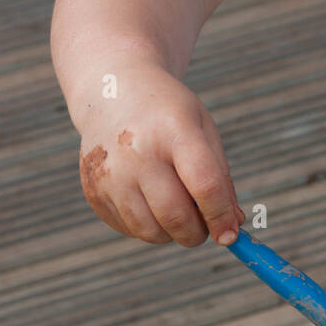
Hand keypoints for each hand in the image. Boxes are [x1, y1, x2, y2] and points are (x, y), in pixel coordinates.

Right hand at [75, 63, 245, 246]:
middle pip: (176, 217)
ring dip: (171, 233)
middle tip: (202, 226)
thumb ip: (221, 179)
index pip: (204, 185)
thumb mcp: (202, 130)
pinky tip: (146, 198)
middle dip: (197, 233)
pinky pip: (130, 229)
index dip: (220, 217)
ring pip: (152, 232)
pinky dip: (147, 226)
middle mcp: (137, 151)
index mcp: (173, 129)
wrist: (111, 90)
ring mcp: (110, 173)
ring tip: (173, 208)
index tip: (229, 235)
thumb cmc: (167, 115)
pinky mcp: (94, 191)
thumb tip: (231, 227)